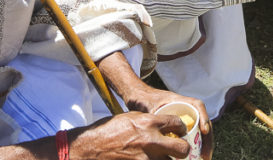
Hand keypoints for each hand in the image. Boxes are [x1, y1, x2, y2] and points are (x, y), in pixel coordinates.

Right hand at [68, 111, 193, 159]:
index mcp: (148, 123)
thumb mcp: (129, 118)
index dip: (181, 128)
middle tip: (179, 150)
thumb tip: (162, 125)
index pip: (176, 123)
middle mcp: (150, 141)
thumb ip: (148, 121)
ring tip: (163, 157)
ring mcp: (146, 159)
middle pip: (182, 149)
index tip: (179, 132)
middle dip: (183, 150)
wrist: (89, 148)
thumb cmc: (107, 131)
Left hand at [122, 88, 212, 159]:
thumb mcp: (149, 108)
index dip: (204, 117)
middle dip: (207, 139)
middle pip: (202, 122)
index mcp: (179, 101)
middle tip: (206, 155)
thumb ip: (153, 117)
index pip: (197, 105)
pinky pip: (192, 136)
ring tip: (203, 158)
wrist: (139, 98)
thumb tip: (153, 134)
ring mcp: (185, 118)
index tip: (204, 131)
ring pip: (199, 131)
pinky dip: (195, 146)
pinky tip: (194, 157)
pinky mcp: (181, 127)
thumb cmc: (144, 100)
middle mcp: (186, 109)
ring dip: (203, 144)